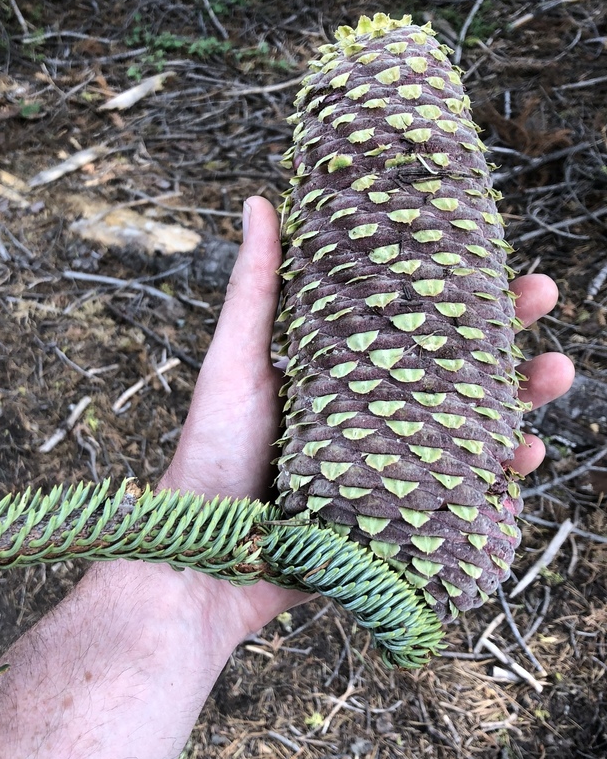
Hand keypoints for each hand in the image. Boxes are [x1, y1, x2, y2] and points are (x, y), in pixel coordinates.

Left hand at [158, 196, 574, 630]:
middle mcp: (372, 412)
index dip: (455, 289)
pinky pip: (460, 497)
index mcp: (341, 368)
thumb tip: (263, 199)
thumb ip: (256, 289)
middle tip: (544, 300)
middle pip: (454, 369)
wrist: (203, 559)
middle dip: (507, 334)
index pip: (411, 319)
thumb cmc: (211, 450)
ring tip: (556, 375)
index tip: (496, 255)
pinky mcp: (398, 518)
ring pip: (471, 428)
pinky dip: (496, 483)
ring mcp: (390, 466)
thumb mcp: (235, 361)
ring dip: (520, 402)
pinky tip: (520, 462)